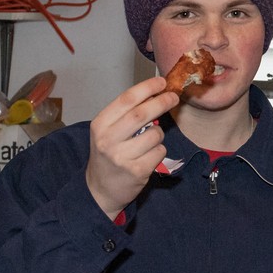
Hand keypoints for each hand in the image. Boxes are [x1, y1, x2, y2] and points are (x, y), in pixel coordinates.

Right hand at [85, 78, 179, 218]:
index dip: (147, 88)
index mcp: (100, 125)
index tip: (161, 82)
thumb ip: (126, 114)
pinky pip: (159, 152)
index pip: (126, 99)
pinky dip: (159, 151)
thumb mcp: (107, 131)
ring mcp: (122, 157)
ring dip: (159, 133)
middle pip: (142, 114)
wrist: (100, 190)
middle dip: (162, 102)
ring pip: (155, 134)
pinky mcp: (137, 171)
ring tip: (149, 140)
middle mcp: (108, 140)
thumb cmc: (108, 156)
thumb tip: (154, 94)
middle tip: (173, 97)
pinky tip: (148, 157)